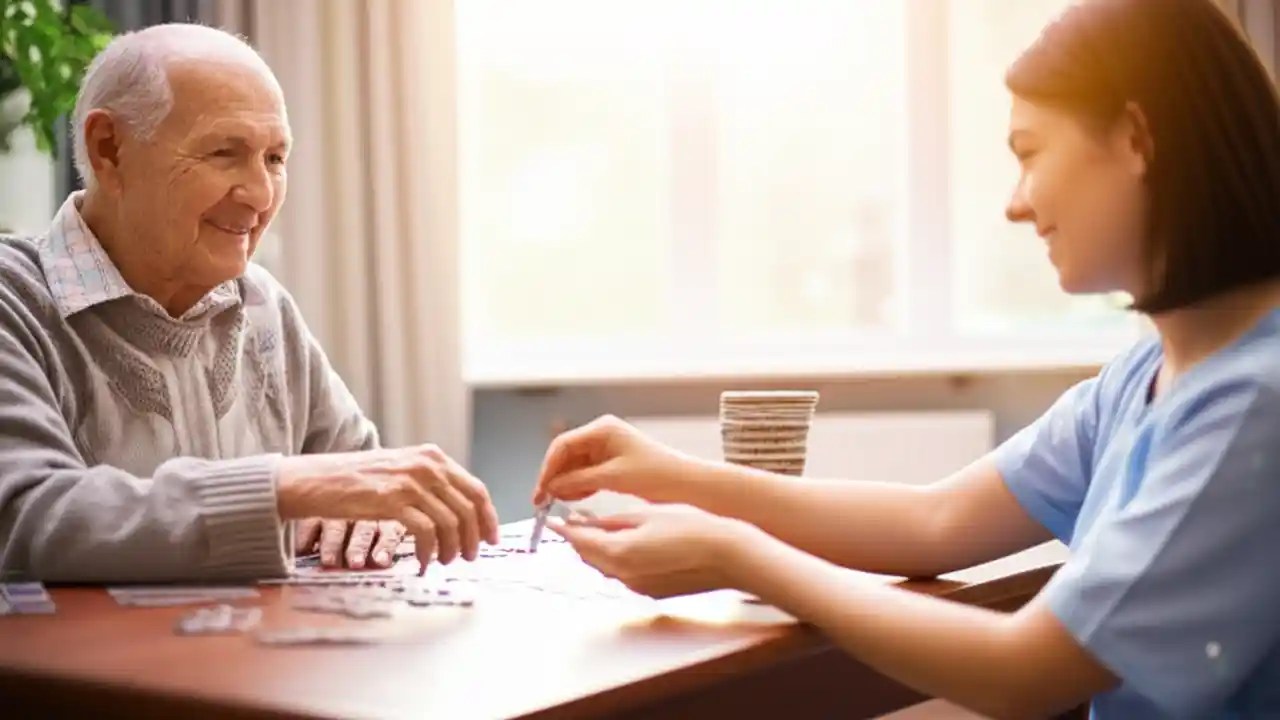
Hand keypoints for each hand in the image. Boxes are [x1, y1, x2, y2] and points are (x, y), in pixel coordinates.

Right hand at [277, 444, 500, 570]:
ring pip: (451, 522)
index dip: (488, 518)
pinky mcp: (392, 500)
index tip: (491, 538)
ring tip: (444, 562)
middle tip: (469, 557)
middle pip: (469, 507)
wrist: (316, 479)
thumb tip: (459, 511)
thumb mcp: (400, 470)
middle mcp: (426, 465)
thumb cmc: (356, 480)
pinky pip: (426, 532)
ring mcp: (410, 482)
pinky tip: (423, 561)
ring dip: (452, 548)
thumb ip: (429, 484)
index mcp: (432, 457)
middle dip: (474, 537)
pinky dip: (430, 551)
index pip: (476, 489)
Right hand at [533, 415, 703, 505]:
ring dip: (568, 483)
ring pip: (576, 466)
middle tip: (544, 501)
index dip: (548, 468)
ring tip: (563, 501)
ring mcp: (608, 447)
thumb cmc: (655, 475)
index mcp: (602, 429)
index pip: (562, 445)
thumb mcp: (612, 478)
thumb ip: (578, 480)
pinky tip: (578, 498)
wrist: (685, 483)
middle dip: (556, 477)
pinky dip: (581, 485)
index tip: (540, 490)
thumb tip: (551, 486)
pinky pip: (588, 472)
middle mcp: (602, 434)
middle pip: (567, 455)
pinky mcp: (613, 462)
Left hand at [548, 504, 755, 598]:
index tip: (553, 520)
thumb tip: (584, 522)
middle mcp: (623, 576)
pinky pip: (625, 576)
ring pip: (606, 568)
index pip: (578, 541)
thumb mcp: (646, 514)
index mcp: (618, 553)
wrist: (729, 556)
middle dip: (580, 540)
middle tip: (578, 519)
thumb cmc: (693, 528)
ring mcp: (638, 588)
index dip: (564, 529)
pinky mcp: (652, 593)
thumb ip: (611, 522)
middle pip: (589, 558)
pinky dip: (618, 561)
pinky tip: (629, 546)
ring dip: (598, 551)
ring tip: (602, 529)